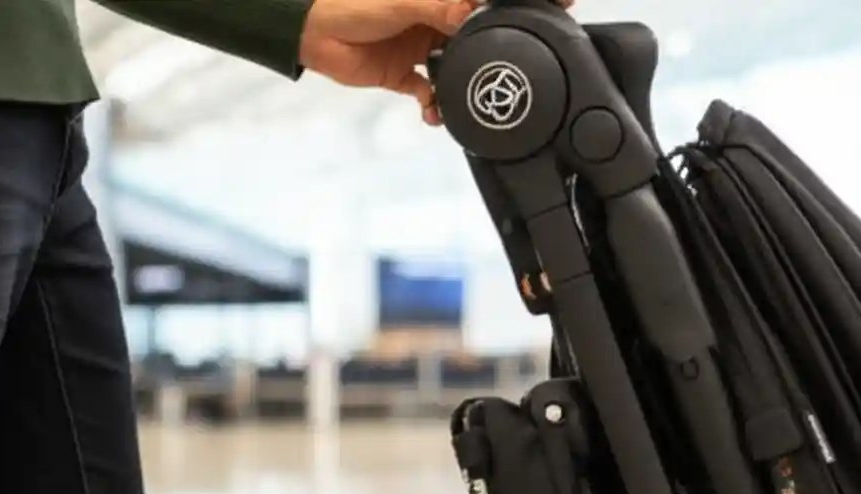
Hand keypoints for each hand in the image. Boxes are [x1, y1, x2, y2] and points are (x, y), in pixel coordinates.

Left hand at [300, 0, 576, 125]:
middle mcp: (437, 19)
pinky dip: (436, 108)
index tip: (554, 9)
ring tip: (471, 100)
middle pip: (478, 36)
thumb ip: (441, 8)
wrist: (305, 32)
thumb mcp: (402, 1)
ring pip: (459, 69)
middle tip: (519, 68)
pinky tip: (435, 114)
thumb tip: (473, 13)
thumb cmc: (347, 2)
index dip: (516, 8)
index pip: (486, 3)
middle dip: (496, 52)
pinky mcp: (406, 73)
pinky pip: (432, 95)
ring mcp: (422, 46)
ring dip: (465, 88)